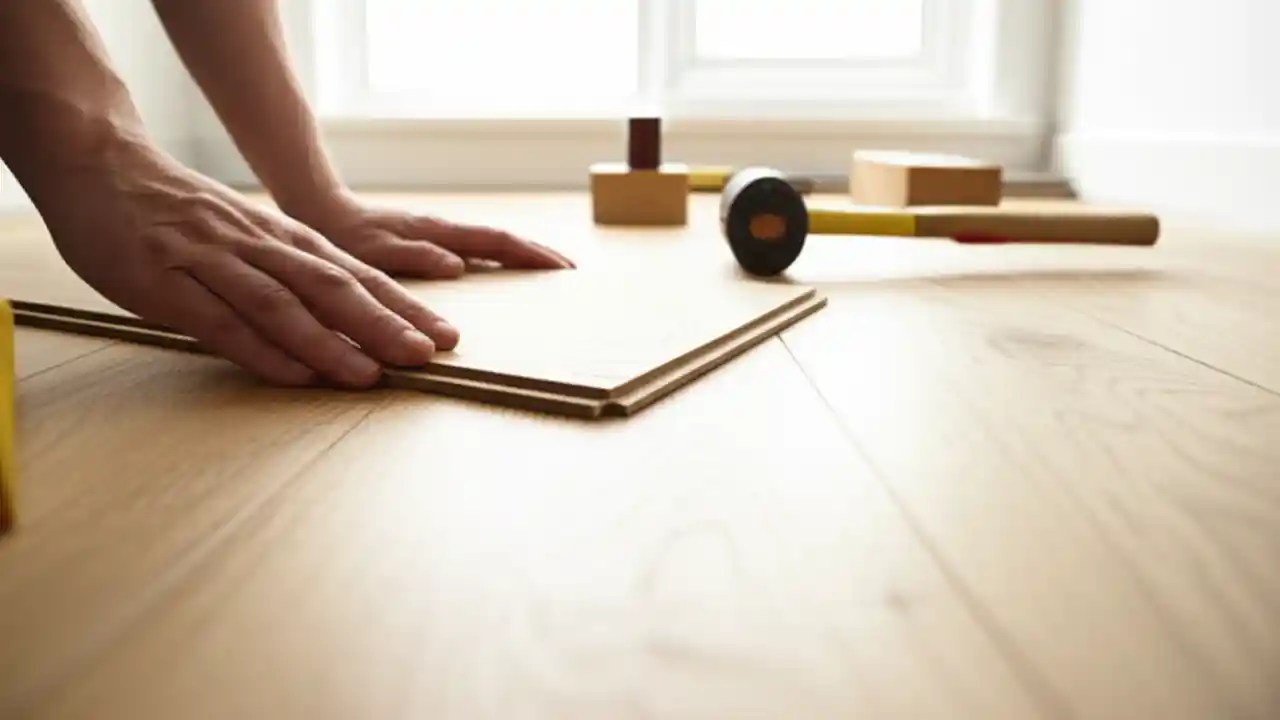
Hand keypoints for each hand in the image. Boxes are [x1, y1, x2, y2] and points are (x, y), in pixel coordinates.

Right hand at [38, 142, 457, 387]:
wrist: (98, 161)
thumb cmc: (178, 211)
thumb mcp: (245, 235)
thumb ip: (288, 272)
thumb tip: (340, 318)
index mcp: (282, 238)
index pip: (355, 275)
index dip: (402, 306)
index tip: (444, 335)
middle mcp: (258, 245)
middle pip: (333, 288)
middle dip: (385, 323)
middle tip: (430, 354)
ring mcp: (211, 261)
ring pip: (283, 305)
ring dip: (331, 342)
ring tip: (373, 374)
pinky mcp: (164, 282)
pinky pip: (220, 322)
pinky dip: (261, 350)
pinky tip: (295, 376)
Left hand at [285, 190, 574, 278]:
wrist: (316, 208)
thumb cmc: (343, 234)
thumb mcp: (372, 251)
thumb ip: (413, 257)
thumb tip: (458, 266)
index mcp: (437, 233)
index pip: (498, 241)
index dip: (532, 255)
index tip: (563, 269)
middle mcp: (443, 231)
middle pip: (503, 240)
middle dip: (539, 255)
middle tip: (572, 275)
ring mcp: (438, 234)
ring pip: (490, 243)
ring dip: (522, 257)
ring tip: (549, 275)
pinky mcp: (428, 241)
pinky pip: (473, 249)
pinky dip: (498, 259)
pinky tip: (503, 274)